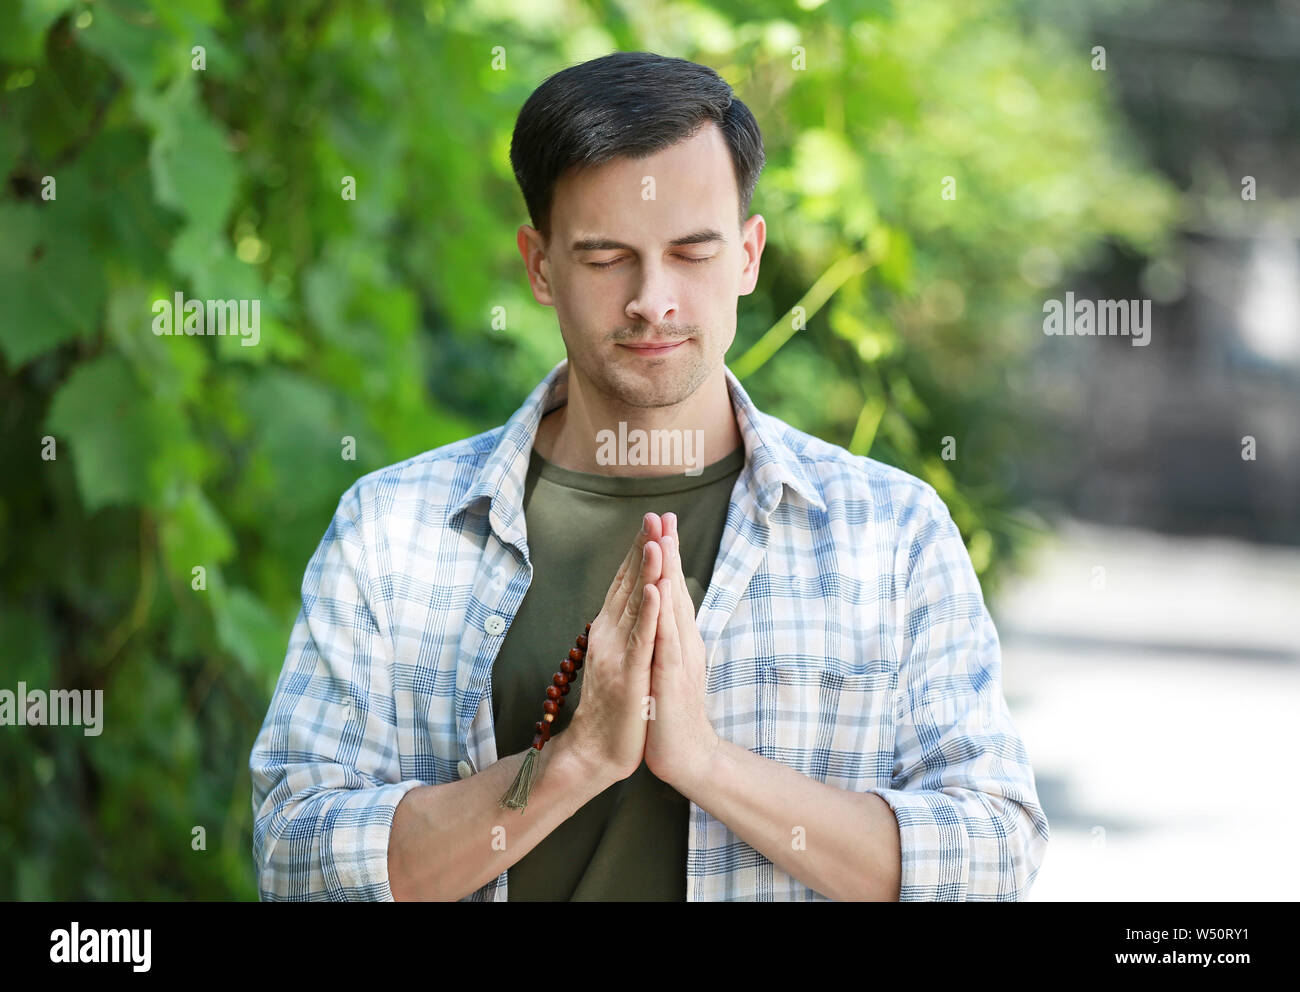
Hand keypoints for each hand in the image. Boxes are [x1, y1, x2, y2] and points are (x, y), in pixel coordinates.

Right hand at [565, 512, 662, 782]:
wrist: (598, 749)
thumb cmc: (615, 705)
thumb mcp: (620, 657)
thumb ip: (623, 627)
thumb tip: (632, 599)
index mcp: (610, 629)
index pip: (626, 581)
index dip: (638, 550)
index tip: (652, 520)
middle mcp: (609, 634)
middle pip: (629, 584)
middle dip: (643, 548)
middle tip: (655, 514)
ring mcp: (618, 653)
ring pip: (635, 605)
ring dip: (646, 571)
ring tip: (656, 539)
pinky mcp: (630, 674)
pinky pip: (641, 639)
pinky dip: (650, 612)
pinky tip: (657, 590)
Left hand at [644, 512, 719, 792]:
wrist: (686, 755)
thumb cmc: (671, 712)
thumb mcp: (664, 666)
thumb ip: (663, 638)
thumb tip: (658, 611)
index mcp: (677, 637)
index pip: (669, 588)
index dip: (665, 554)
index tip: (659, 521)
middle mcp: (682, 641)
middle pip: (674, 588)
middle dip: (668, 550)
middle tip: (664, 515)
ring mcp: (679, 658)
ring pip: (672, 608)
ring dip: (666, 572)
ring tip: (662, 539)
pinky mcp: (671, 678)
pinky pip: (665, 640)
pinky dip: (663, 613)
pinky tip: (660, 590)